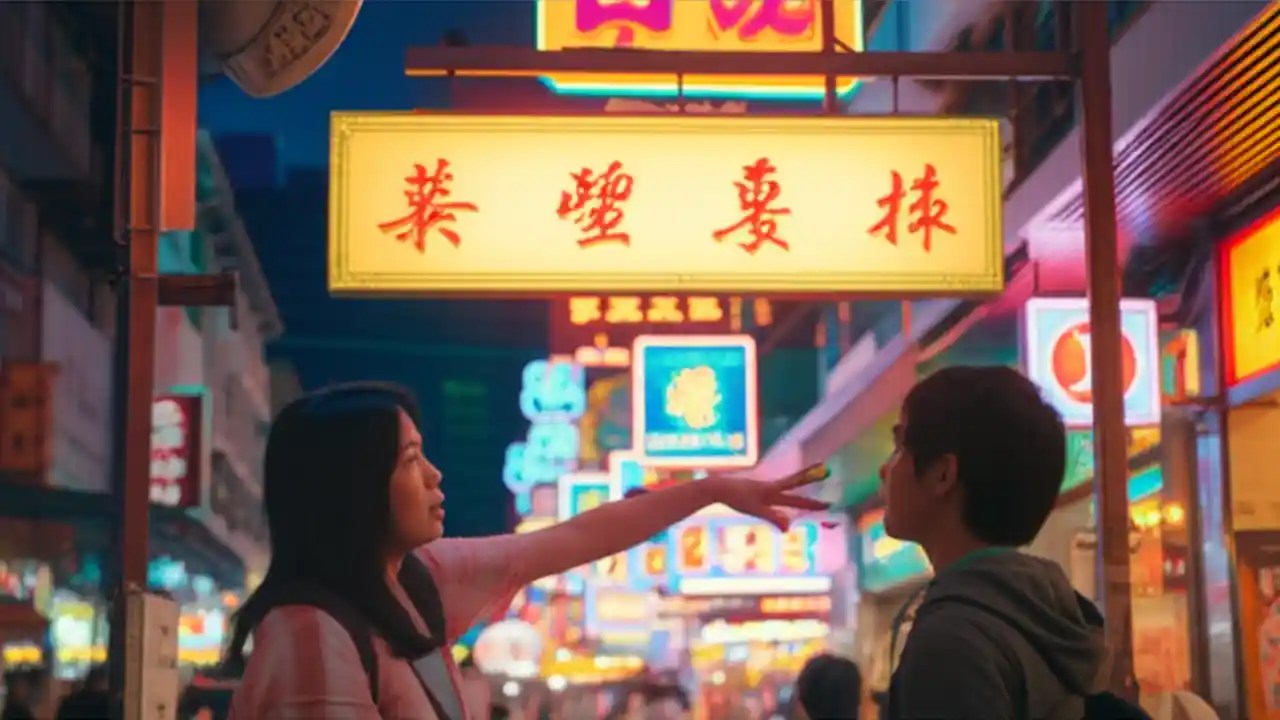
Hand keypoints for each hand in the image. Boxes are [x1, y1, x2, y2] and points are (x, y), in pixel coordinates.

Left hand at [708, 464, 830, 529]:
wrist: (719, 487)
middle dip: (810, 480)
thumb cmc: (737, 498)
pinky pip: (774, 492)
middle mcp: (770, 488)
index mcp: (772, 492)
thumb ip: (772, 517)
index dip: (811, 502)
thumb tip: (789, 526)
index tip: (827, 504)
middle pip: (794, 484)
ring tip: (808, 480)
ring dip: (798, 483)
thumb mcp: (755, 510)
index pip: (796, 496)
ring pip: (785, 486)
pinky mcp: (755, 490)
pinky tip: (779, 498)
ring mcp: (762, 488)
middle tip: (825, 471)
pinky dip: (782, 493)